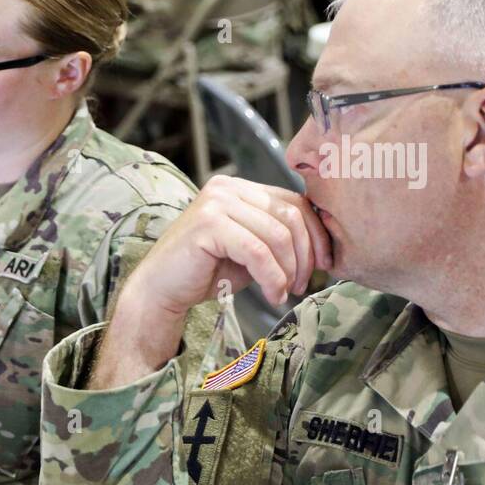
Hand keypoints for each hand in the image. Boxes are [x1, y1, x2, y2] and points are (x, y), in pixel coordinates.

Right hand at [92, 175, 330, 387]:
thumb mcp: (251, 250)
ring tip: (283, 293)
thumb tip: (323, 245)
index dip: (316, 235)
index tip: (325, 265)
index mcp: (240, 188)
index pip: (294, 202)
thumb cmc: (205, 272)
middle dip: (305, 255)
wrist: (160, 289)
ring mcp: (216, 203)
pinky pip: (257, 251)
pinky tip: (272, 295)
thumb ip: (277, 238)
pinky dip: (272, 278)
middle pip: (290, 216)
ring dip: (288, 271)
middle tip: (302, 285)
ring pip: (277, 235)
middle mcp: (228, 188)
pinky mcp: (208, 224)